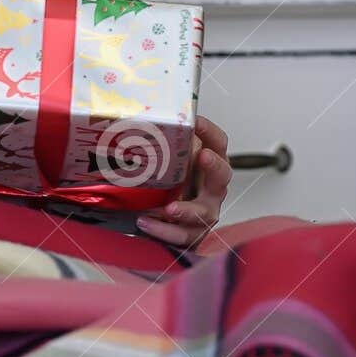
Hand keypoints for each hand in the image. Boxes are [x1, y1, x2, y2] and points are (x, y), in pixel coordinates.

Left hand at [136, 115, 230, 247]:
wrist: (168, 224)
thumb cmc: (172, 187)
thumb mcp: (170, 164)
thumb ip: (161, 148)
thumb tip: (133, 122)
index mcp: (209, 167)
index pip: (218, 145)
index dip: (210, 132)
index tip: (197, 121)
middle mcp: (212, 189)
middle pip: (222, 176)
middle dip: (214, 165)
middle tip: (203, 156)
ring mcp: (205, 213)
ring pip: (204, 212)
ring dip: (187, 209)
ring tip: (169, 208)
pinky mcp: (192, 234)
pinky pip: (181, 235)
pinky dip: (163, 230)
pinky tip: (145, 222)